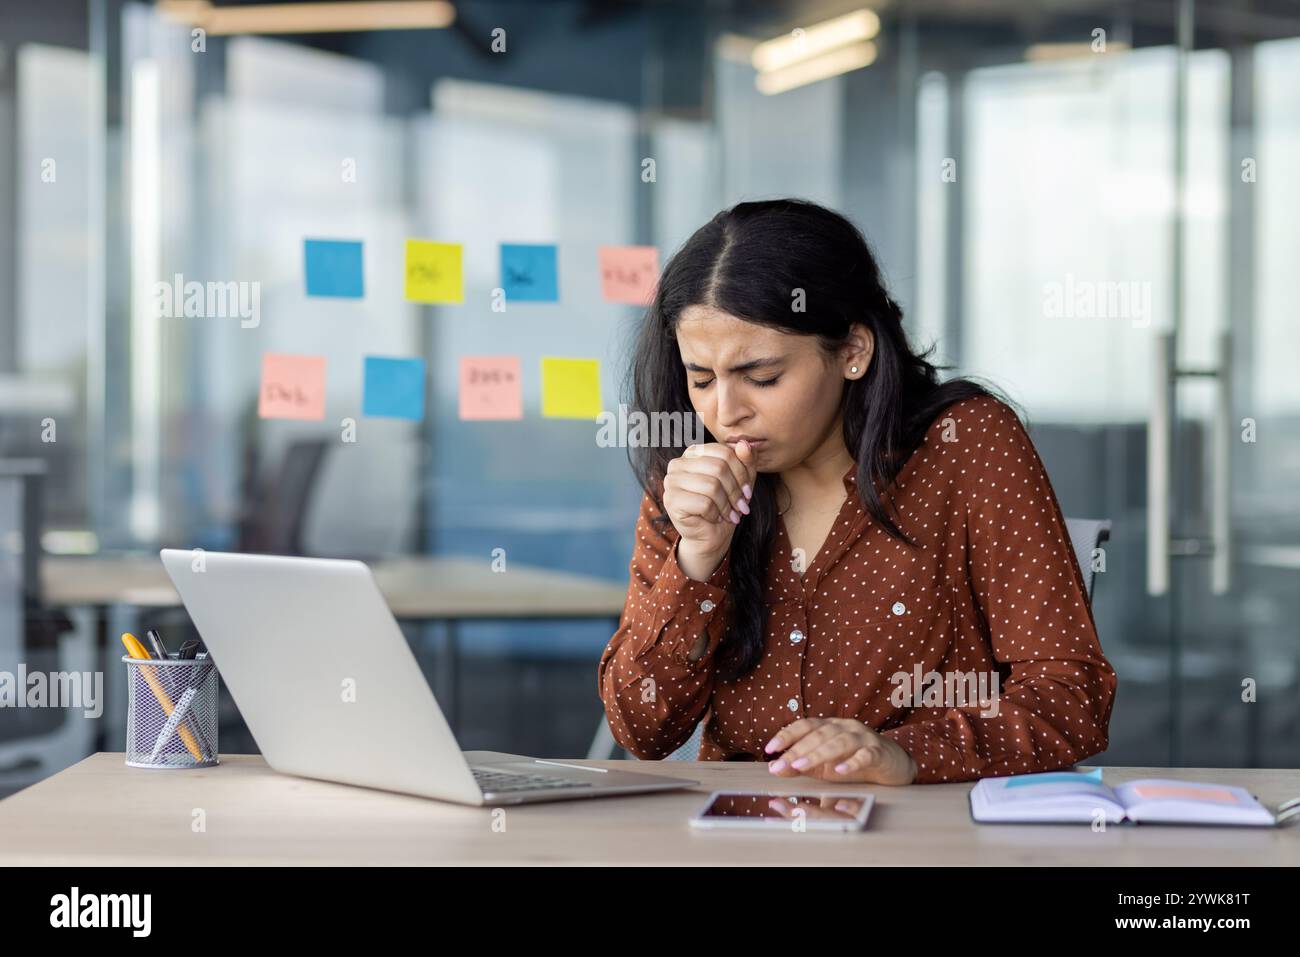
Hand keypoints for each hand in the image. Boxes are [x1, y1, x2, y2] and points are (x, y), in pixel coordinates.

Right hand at [663, 441, 756, 577]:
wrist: (711, 535)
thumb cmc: (725, 504)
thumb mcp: (742, 479)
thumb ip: (746, 459)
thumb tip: (744, 444)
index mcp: (693, 452)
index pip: (724, 452)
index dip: (741, 472)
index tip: (748, 491)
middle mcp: (678, 463)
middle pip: (718, 468)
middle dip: (736, 490)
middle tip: (742, 505)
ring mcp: (671, 481)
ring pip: (711, 486)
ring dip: (727, 504)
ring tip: (732, 513)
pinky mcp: (671, 500)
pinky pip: (703, 503)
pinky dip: (716, 513)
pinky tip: (716, 518)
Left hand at [764, 718, 917, 785]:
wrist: (893, 765)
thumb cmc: (854, 762)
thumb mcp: (825, 766)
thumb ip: (801, 765)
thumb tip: (775, 768)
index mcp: (830, 726)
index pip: (805, 725)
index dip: (786, 735)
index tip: (769, 748)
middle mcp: (845, 727)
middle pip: (819, 734)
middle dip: (797, 749)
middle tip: (780, 764)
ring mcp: (863, 737)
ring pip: (839, 742)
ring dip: (817, 754)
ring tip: (800, 766)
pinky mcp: (879, 752)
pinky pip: (865, 755)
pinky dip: (852, 762)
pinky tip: (840, 770)